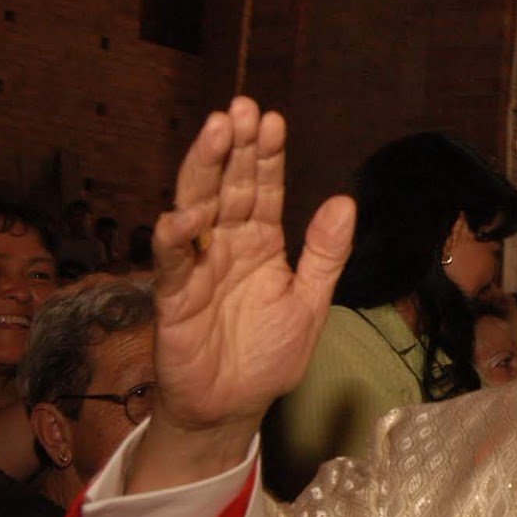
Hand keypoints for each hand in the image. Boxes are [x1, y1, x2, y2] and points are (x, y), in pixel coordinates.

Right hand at [129, 97, 354, 491]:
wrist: (233, 407)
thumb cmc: (268, 355)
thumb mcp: (310, 302)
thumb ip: (325, 255)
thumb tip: (344, 202)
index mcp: (261, 241)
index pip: (263, 188)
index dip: (266, 155)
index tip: (271, 119)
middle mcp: (226, 244)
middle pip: (228, 186)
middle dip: (234, 147)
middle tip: (240, 109)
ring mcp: (198, 266)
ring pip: (196, 207)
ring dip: (204, 171)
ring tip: (216, 134)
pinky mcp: (173, 296)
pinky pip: (172, 261)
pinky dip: (176, 237)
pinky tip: (186, 214)